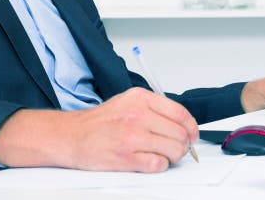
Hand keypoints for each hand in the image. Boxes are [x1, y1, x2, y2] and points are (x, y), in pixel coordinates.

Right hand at [0, 87, 197, 171]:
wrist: (72, 136)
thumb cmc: (99, 122)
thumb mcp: (127, 102)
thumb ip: (154, 108)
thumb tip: (182, 123)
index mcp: (140, 98)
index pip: (179, 112)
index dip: (191, 126)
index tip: (193, 134)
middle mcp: (137, 115)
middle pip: (179, 133)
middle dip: (183, 144)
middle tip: (177, 148)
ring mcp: (132, 136)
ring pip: (173, 149)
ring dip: (173, 156)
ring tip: (163, 155)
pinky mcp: (126, 157)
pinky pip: (158, 165)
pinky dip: (160, 166)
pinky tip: (151, 161)